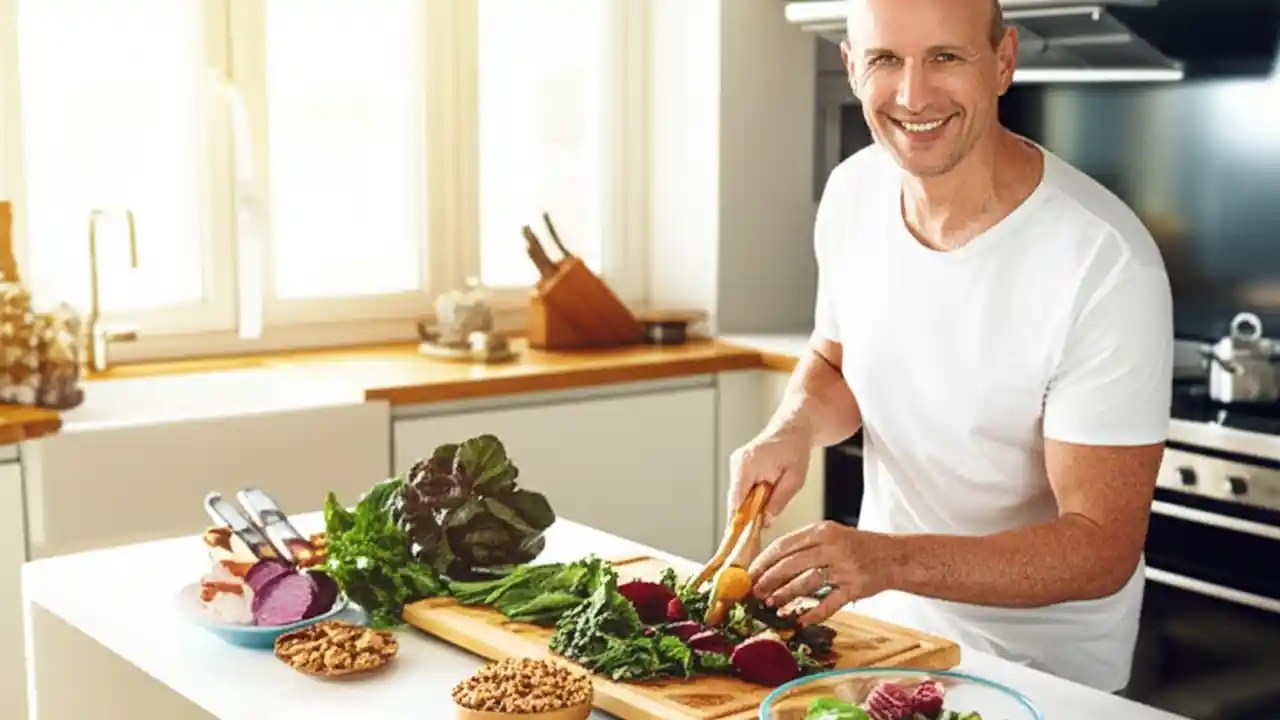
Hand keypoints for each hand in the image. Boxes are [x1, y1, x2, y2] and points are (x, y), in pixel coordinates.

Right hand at [728, 429, 810, 529]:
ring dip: (751, 505)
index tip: (741, 538)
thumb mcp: (795, 478)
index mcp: (747, 464)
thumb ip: (779, 500)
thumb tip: (765, 520)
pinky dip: (751, 498)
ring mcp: (736, 465)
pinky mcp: (739, 467)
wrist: (792, 430)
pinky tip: (764, 497)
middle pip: (735, 500)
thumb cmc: (795, 450)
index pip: (736, 499)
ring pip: (738, 496)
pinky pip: (741, 489)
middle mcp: (737, 463)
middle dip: (748, 514)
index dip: (740, 520)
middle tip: (761, 527)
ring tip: (768, 505)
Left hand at [747, 520, 893, 625]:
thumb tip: (771, 562)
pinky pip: (829, 603)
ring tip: (771, 603)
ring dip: (785, 595)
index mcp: (822, 531)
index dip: (764, 560)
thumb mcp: (831, 535)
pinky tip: (800, 620)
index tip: (750, 573)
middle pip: (791, 564)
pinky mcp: (854, 588)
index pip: (784, 545)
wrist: (894, 556)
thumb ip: (805, 545)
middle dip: (769, 579)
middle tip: (755, 592)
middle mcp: (831, 547)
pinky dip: (813, 613)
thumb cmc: (858, 546)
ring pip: (806, 583)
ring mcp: (844, 568)